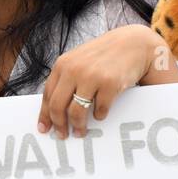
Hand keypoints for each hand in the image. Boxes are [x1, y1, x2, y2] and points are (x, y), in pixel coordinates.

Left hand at [37, 24, 161, 138]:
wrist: (133, 43)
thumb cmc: (104, 56)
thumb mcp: (78, 61)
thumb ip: (65, 79)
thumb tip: (53, 110)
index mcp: (63, 65)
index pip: (48, 95)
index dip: (45, 115)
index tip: (44, 129)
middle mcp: (74, 70)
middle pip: (58, 106)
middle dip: (59, 125)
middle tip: (62, 135)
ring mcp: (92, 76)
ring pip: (77, 112)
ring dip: (78, 126)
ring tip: (80, 132)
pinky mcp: (110, 84)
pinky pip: (100, 110)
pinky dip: (99, 116)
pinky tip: (100, 114)